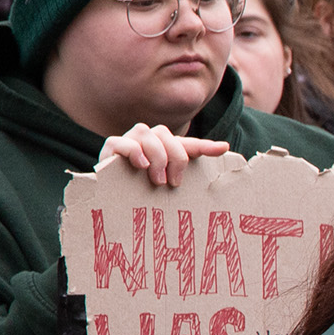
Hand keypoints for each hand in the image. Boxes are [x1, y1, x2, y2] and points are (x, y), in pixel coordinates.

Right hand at [99, 126, 230, 188]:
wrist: (110, 201)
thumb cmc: (143, 195)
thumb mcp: (167, 190)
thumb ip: (184, 181)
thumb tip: (215, 168)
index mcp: (164, 149)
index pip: (188, 144)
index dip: (206, 146)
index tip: (223, 149)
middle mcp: (147, 141)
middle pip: (165, 134)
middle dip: (174, 157)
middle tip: (173, 183)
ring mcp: (128, 142)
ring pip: (145, 133)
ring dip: (156, 157)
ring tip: (158, 181)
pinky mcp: (110, 149)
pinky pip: (121, 142)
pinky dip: (134, 152)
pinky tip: (141, 166)